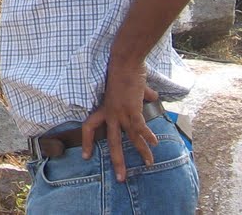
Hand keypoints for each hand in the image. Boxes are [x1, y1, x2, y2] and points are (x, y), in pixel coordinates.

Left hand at [80, 66, 159, 182]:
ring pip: (130, 139)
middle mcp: (110, 114)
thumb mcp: (128, 89)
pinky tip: (155, 143)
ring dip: (141, 152)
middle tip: (121, 178)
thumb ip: (141, 95)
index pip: (89, 127)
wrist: (124, 62)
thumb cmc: (125, 72)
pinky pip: (140, 128)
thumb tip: (153, 96)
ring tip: (149, 164)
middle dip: (117, 161)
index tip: (86, 156)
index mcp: (104, 109)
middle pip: (112, 142)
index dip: (88, 142)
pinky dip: (148, 136)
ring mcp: (121, 113)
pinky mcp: (132, 110)